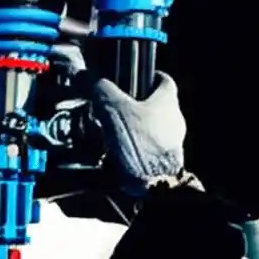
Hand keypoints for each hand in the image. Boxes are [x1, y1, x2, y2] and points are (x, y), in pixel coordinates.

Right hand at [89, 72, 201, 196]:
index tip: (132, 76)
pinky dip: (132, 146)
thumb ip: (100, 89)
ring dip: (131, 126)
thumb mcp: (113, 109)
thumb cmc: (139, 142)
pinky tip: (115, 152)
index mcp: (167, 99)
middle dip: (132, 103)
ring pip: (149, 125)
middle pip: (153, 102)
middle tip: (112, 105)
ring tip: (109, 131)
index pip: (162, 78)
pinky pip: (146, 146)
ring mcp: (171, 140)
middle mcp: (174, 118)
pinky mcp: (164, 159)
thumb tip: (84, 75)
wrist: (153, 183)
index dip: (146, 74)